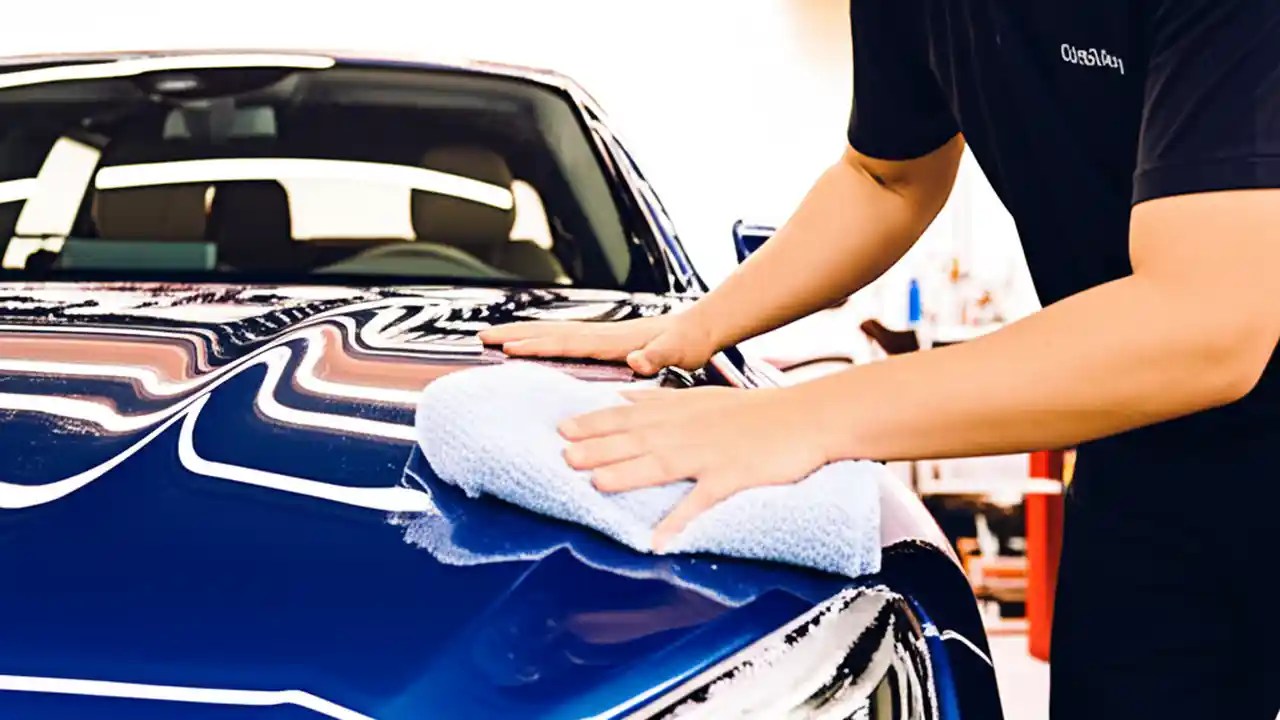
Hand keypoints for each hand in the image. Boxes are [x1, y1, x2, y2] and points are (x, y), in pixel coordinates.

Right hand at [477, 313, 717, 375]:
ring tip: (492, 337)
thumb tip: (638, 359)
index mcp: (612, 340)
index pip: (567, 342)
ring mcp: (598, 335)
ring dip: (520, 333)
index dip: (538, 346)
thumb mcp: (679, 351)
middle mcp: (600, 334)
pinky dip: (538, 339)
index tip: (508, 348)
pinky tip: (528, 345)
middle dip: (514, 333)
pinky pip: (561, 340)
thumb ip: (659, 355)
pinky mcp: (601, 342)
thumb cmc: (689, 342)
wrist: (699, 327)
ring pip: (551, 333)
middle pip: (549, 332)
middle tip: (481, 336)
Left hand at [559, 385, 829, 549]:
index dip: (595, 422)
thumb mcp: (702, 397)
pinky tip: (659, 540)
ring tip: (596, 484)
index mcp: (680, 411)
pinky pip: (702, 502)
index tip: (563, 428)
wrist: (805, 416)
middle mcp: (689, 430)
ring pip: (662, 463)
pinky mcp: (732, 477)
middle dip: (599, 448)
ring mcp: (710, 454)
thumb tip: (621, 397)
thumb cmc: (754, 411)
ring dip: (628, 474)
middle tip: (564, 456)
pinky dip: (680, 521)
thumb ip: (659, 401)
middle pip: (638, 439)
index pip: (630, 415)